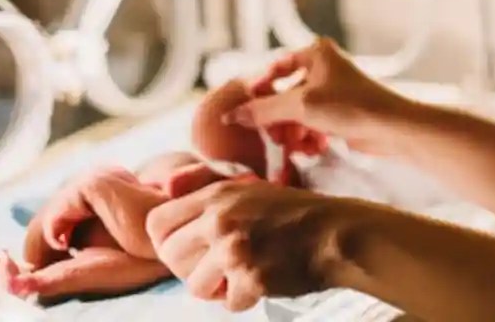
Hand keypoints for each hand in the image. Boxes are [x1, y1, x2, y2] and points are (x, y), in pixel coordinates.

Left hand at [145, 179, 345, 311]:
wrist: (337, 233)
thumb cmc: (296, 213)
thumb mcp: (250, 190)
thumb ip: (210, 195)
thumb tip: (169, 193)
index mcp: (217, 196)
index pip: (157, 222)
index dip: (165, 241)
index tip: (185, 249)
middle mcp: (221, 220)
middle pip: (170, 256)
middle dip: (190, 268)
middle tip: (214, 268)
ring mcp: (235, 250)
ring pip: (194, 286)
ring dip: (215, 288)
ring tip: (238, 277)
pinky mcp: (252, 279)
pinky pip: (228, 303)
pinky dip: (244, 299)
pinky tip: (262, 283)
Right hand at [226, 39, 411, 155]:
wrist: (391, 128)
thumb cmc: (351, 106)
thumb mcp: (301, 106)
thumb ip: (263, 110)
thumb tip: (231, 116)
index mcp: (316, 53)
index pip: (274, 68)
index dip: (259, 91)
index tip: (246, 111)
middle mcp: (323, 67)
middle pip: (284, 94)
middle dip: (277, 118)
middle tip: (270, 136)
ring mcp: (332, 91)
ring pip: (297, 112)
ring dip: (292, 131)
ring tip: (293, 146)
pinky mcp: (339, 113)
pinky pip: (311, 124)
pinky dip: (308, 137)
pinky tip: (311, 149)